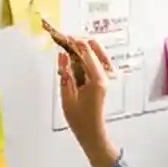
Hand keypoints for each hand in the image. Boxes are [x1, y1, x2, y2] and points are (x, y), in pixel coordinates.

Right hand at [58, 38, 120, 166]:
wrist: (92, 132)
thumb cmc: (79, 118)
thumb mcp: (67, 96)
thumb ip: (65, 74)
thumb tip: (62, 56)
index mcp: (97, 78)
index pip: (85, 51)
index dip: (73, 41)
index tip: (61, 34)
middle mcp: (104, 74)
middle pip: (93, 48)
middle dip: (78, 41)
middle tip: (63, 37)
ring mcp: (105, 76)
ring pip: (96, 52)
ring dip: (82, 47)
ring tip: (67, 44)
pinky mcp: (103, 79)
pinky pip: (96, 61)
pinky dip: (85, 55)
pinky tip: (74, 56)